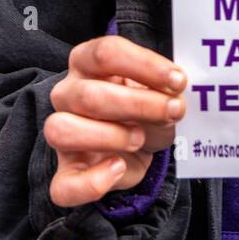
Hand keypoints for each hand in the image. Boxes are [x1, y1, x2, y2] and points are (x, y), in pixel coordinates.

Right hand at [45, 34, 187, 206]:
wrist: (140, 143)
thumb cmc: (145, 108)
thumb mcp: (159, 91)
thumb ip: (164, 90)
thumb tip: (175, 98)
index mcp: (87, 63)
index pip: (105, 53)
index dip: (144, 65)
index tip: (177, 81)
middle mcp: (67, 94)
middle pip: (88, 95)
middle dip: (138, 104)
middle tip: (172, 111)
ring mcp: (61, 133)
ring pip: (63, 131)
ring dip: (110, 136)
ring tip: (139, 138)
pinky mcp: (67, 172)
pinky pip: (64, 186)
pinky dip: (93, 183)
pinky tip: (118, 168)